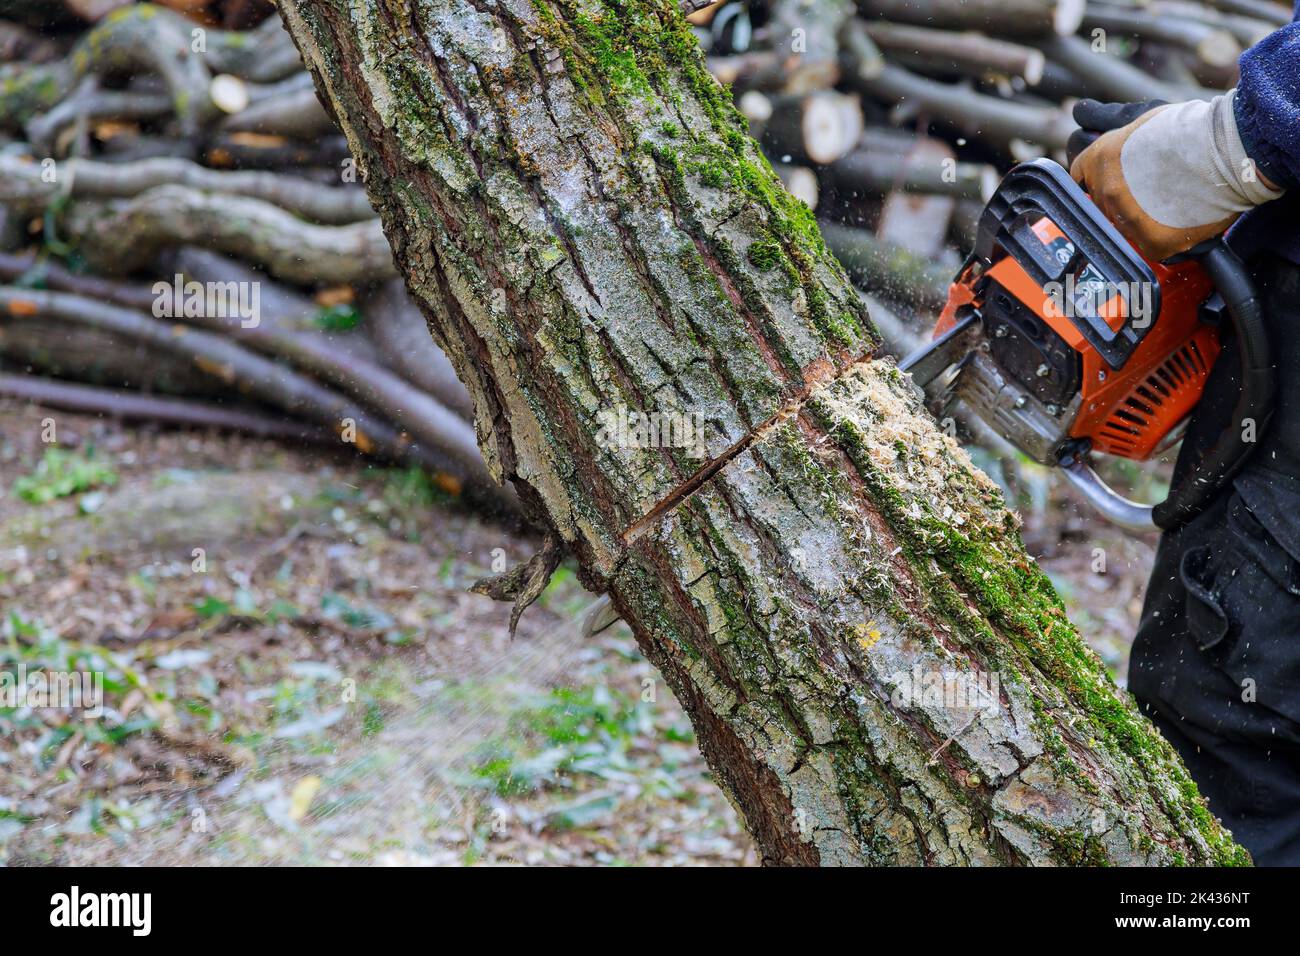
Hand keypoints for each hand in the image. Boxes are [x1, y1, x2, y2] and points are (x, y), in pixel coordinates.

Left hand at [1069, 95, 1281, 261]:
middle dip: (1122, 196)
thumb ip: (1110, 129)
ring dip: (1142, 217)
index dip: (1097, 177)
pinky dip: (1164, 236)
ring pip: (1125, 226)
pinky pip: (1150, 245)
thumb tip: (1083, 114)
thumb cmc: (1193, 128)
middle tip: (1153, 187)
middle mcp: (1104, 191)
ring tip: (1172, 199)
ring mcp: (1125, 219)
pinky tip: (1180, 218)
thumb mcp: (1142, 118)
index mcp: (1097, 159)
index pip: (1078, 177)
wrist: (1231, 148)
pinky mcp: (1151, 242)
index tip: (1114, 178)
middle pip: (1102, 204)